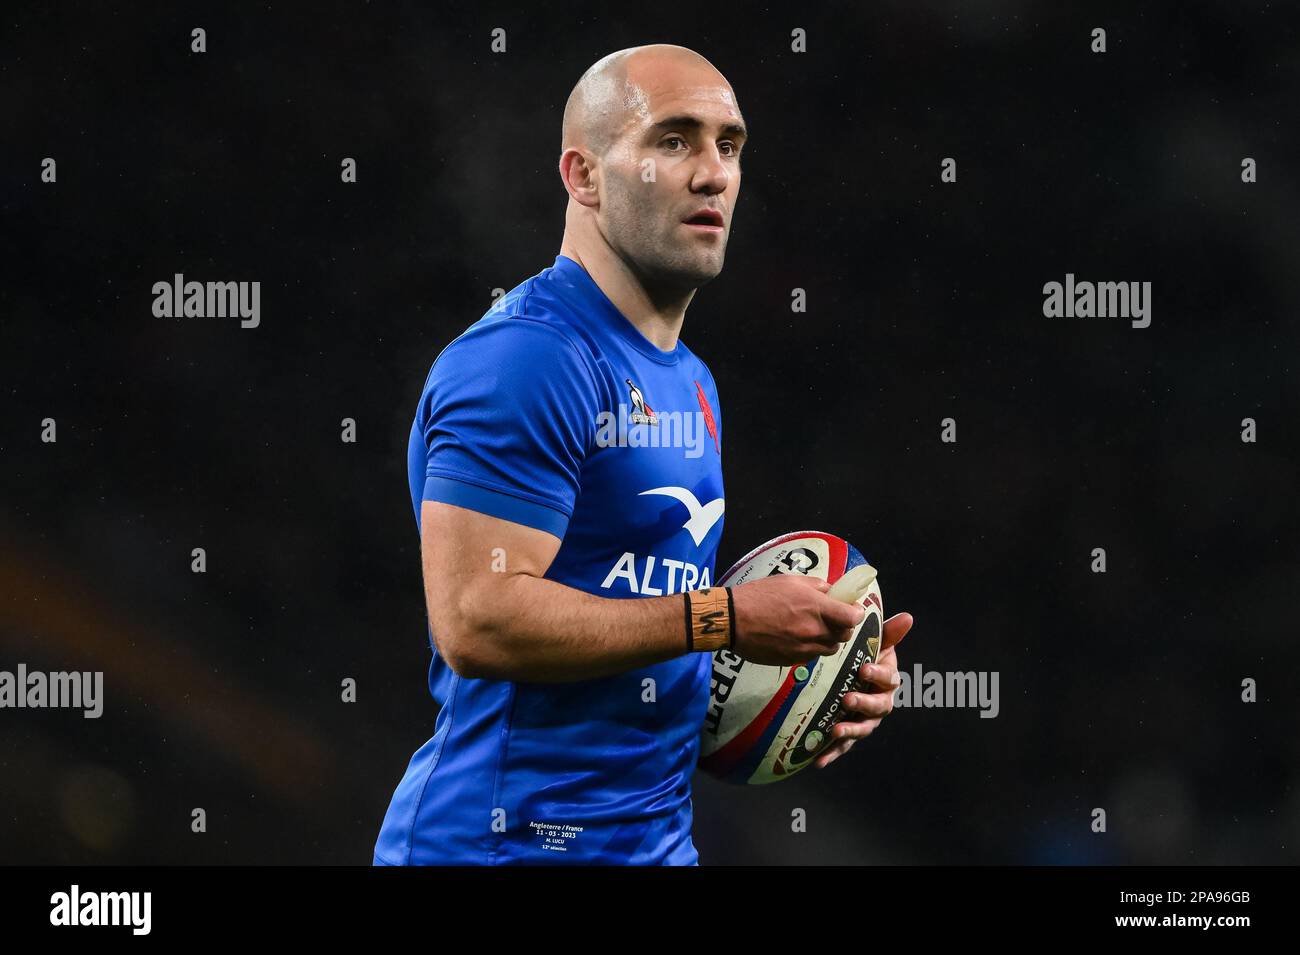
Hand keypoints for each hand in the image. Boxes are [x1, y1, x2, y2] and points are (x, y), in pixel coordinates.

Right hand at [729, 575, 866, 665]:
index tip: (852, 609)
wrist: (733, 620)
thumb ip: (817, 586)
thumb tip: (832, 592)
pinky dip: (813, 648)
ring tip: (816, 629)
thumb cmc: (760, 595)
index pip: (853, 618)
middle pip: (845, 635)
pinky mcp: (793, 661)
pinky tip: (799, 637)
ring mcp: (804, 649)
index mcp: (816, 607)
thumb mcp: (790, 580)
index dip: (856, 613)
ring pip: (831, 648)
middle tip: (834, 618)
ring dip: (829, 639)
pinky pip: (813, 656)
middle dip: (844, 627)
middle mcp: (814, 631)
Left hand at [812, 611, 912, 769]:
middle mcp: (879, 703)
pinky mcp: (848, 734)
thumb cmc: (864, 658)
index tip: (864, 669)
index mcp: (887, 680)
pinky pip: (842, 747)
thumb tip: (908, 617)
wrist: (850, 675)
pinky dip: (831, 754)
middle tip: (848, 700)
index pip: (889, 679)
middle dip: (864, 705)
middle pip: (877, 707)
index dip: (878, 675)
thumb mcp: (875, 644)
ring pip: (862, 728)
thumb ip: (889, 633)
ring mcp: (864, 720)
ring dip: (850, 731)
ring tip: (835, 731)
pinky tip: (818, 761)